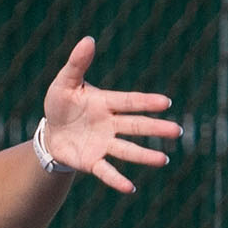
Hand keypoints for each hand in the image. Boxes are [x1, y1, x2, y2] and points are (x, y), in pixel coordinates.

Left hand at [40, 36, 180, 192]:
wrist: (51, 132)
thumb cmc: (61, 104)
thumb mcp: (64, 82)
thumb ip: (77, 64)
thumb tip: (88, 39)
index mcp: (106, 103)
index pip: (129, 102)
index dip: (146, 102)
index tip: (165, 102)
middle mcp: (110, 124)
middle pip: (136, 126)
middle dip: (155, 128)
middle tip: (177, 131)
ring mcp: (103, 144)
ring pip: (127, 150)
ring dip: (144, 156)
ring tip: (163, 159)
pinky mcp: (92, 161)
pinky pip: (107, 171)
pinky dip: (117, 180)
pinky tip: (131, 188)